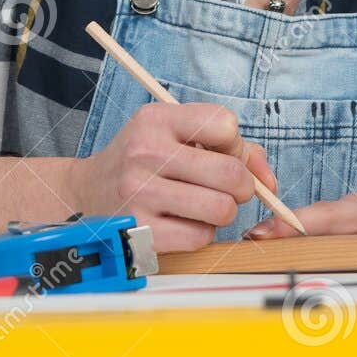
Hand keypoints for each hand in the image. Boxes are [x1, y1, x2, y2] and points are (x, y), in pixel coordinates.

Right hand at [67, 101, 276, 252]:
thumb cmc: (145, 162)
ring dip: (222, 211)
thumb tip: (269, 182)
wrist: (86, 193)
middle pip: (231, 173)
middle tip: (227, 188)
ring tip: (203, 205)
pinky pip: (200, 237)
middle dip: (242, 185)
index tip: (220, 152)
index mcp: (156, 120)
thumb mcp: (176, 135)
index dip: (234, 144)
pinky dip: (201, 233)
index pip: (225, 124)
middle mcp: (145, 152)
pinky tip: (182, 222)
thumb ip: (231, 148)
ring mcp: (139, 193)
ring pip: (221, 209)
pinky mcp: (139, 231)